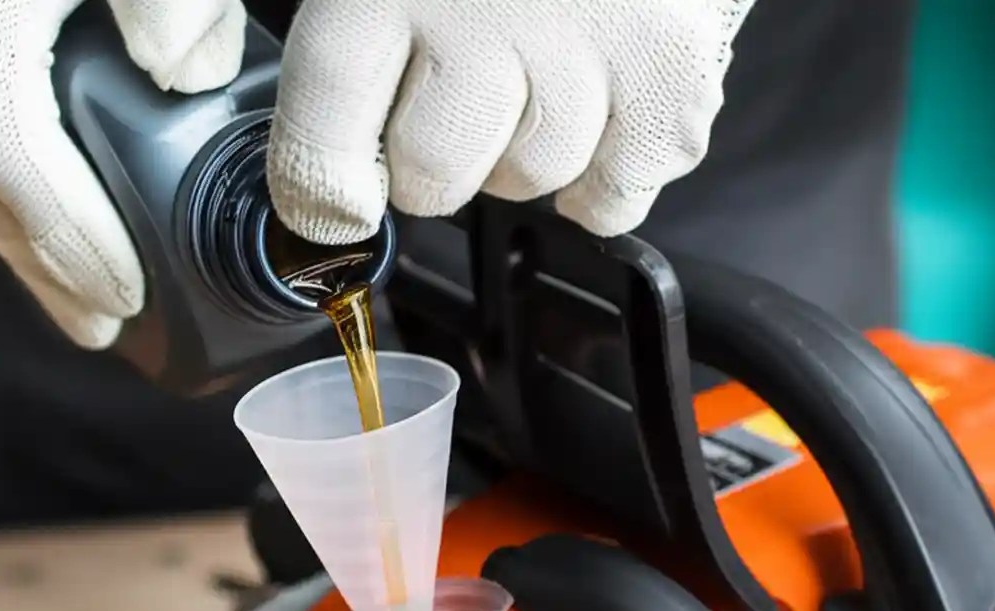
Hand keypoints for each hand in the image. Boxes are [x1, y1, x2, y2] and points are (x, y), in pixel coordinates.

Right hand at [0, 0, 246, 347]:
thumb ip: (175, 7)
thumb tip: (201, 78)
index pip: (11, 163)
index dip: (70, 244)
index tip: (129, 300)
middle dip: (41, 268)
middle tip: (103, 330)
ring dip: (24, 232)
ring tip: (82, 295)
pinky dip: (16, 179)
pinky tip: (60, 201)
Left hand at [267, 0, 753, 244]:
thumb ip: (357, 33)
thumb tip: (337, 176)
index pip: (328, 131)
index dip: (324, 187)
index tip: (337, 206)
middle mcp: (480, 8)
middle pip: (434, 172)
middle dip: (434, 165)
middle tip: (452, 111)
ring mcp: (583, 42)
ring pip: (528, 177)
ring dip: (523, 152)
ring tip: (537, 79)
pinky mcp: (670, 72)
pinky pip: (614, 193)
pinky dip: (603, 182)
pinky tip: (596, 120)